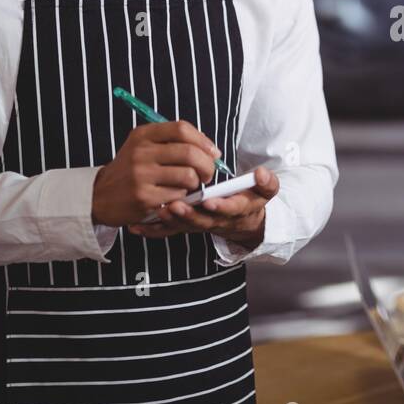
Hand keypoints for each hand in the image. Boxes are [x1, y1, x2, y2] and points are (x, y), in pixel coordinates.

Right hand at [91, 120, 219, 227]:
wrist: (99, 195)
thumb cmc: (130, 170)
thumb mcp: (143, 146)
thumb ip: (173, 142)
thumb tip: (212, 150)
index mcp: (143, 135)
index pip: (181, 129)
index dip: (203, 141)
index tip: (213, 153)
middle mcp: (141, 152)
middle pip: (189, 153)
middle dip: (207, 165)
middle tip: (208, 173)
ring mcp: (141, 175)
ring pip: (188, 176)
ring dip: (195, 183)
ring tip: (188, 185)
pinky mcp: (144, 197)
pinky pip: (178, 195)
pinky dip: (182, 197)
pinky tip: (173, 196)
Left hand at [140, 166, 279, 249]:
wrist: (242, 219)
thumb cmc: (251, 199)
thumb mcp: (264, 192)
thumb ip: (266, 183)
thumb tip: (262, 173)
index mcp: (237, 210)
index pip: (230, 209)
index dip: (220, 206)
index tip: (210, 200)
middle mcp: (217, 220)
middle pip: (202, 221)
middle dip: (188, 214)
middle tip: (174, 205)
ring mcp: (200, 223)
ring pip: (184, 225)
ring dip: (169, 221)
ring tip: (157, 210)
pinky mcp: (187, 224)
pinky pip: (170, 230)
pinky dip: (154, 230)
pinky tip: (137, 226)